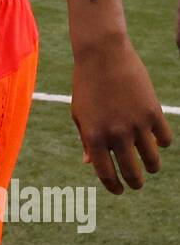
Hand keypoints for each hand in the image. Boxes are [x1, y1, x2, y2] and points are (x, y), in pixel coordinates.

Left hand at [71, 37, 171, 193]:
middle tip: (137, 184)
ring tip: (149, 166)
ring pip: (152, 160)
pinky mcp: (153, 112)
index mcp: (93, 137)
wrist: (102, 54)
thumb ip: (86, 140)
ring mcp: (136, 124)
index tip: (119, 190)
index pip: (106, 174)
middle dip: (135, 183)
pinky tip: (158, 141)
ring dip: (151, 167)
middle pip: (132, 173)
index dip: (114, 187)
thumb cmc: (86, 84)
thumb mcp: (79, 114)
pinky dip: (163, 143)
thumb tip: (90, 164)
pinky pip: (165, 139)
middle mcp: (115, 135)